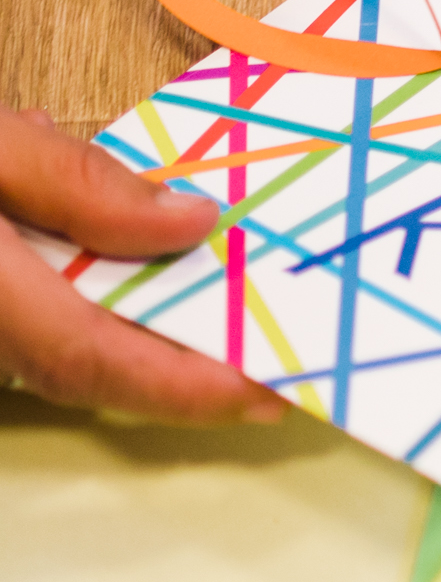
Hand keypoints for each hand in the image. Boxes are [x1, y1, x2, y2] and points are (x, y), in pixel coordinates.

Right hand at [0, 107, 281, 422]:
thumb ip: (81, 185)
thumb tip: (190, 222)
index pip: (100, 363)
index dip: (192, 389)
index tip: (273, 396)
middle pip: (84, 373)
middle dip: (177, 376)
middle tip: (271, 365)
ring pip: (51, 359)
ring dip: (133, 345)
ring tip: (221, 317)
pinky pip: (21, 336)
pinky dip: (82, 316)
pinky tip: (125, 271)